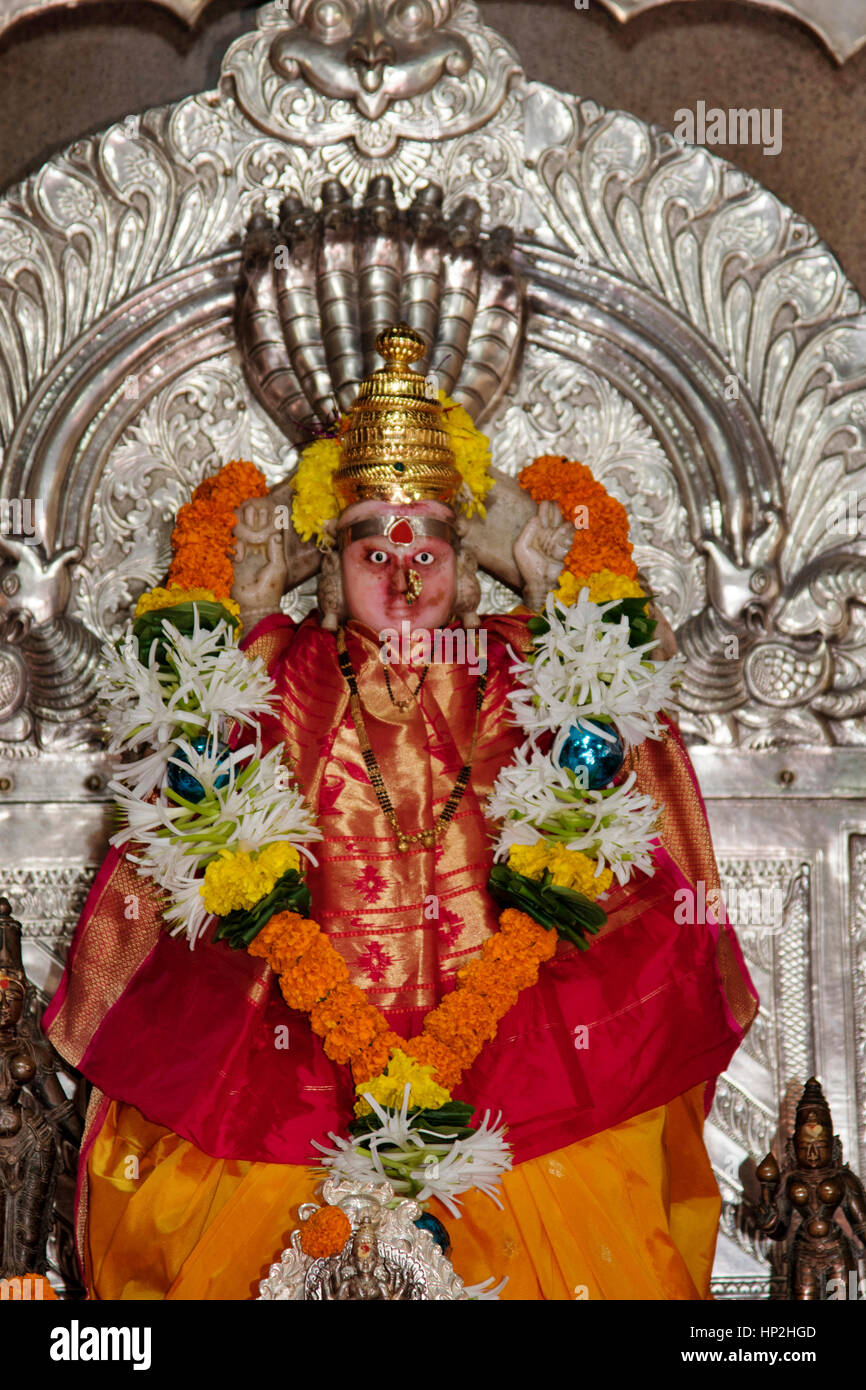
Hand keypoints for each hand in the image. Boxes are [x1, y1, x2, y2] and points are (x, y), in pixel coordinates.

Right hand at [231, 496, 289, 628]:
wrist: (255, 605)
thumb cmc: (270, 588)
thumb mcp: (278, 568)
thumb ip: (276, 550)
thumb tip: (276, 533)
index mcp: (267, 547)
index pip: (264, 525)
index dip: (264, 516)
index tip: (265, 509)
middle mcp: (254, 546)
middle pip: (249, 523)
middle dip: (249, 516)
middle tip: (251, 511)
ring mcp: (242, 551)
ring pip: (237, 530)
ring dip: (241, 530)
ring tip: (246, 539)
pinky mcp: (230, 559)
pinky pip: (229, 545)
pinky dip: (234, 548)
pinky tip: (239, 559)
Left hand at [513, 501, 572, 611]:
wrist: (543, 584)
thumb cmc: (530, 568)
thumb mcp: (521, 548)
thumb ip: (527, 531)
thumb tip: (537, 518)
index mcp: (537, 533)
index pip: (542, 515)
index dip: (545, 506)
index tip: (548, 497)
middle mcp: (549, 534)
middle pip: (555, 516)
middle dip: (557, 505)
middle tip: (560, 495)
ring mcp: (560, 540)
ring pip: (565, 522)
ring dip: (566, 514)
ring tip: (569, 503)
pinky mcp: (569, 546)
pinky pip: (573, 533)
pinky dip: (575, 525)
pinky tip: (577, 517)